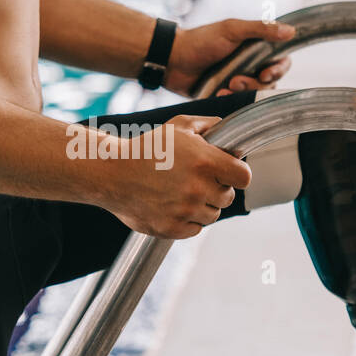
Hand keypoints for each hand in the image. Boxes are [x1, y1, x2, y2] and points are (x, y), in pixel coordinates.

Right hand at [103, 114, 251, 239]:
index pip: (244, 177)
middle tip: (198, 180)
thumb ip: (209, 126)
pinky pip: (195, 229)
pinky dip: (188, 220)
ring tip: (183, 192)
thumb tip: (230, 133)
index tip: (229, 172)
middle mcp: (198, 188)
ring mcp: (185, 211)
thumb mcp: (178, 127)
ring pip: (212, 215)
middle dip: (218, 189)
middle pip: (228, 197)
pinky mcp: (172, 228)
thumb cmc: (146, 149)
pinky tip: (173, 205)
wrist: (112, 173)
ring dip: (203, 205)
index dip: (238, 173)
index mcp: (205, 162)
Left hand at [164, 18, 294, 96]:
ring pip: (255, 94)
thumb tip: (291, 31)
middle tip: (236, 81)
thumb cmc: (202, 40)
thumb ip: (261, 29)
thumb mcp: (232, 30)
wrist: (172, 59)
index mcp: (255, 48)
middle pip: (270, 82)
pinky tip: (219, 94)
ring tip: (226, 87)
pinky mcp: (226, 95)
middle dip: (255, 84)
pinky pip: (238, 103)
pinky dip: (231, 100)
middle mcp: (250, 65)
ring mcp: (238, 81)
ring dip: (243, 92)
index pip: (281, 61)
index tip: (267, 74)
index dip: (279, 70)